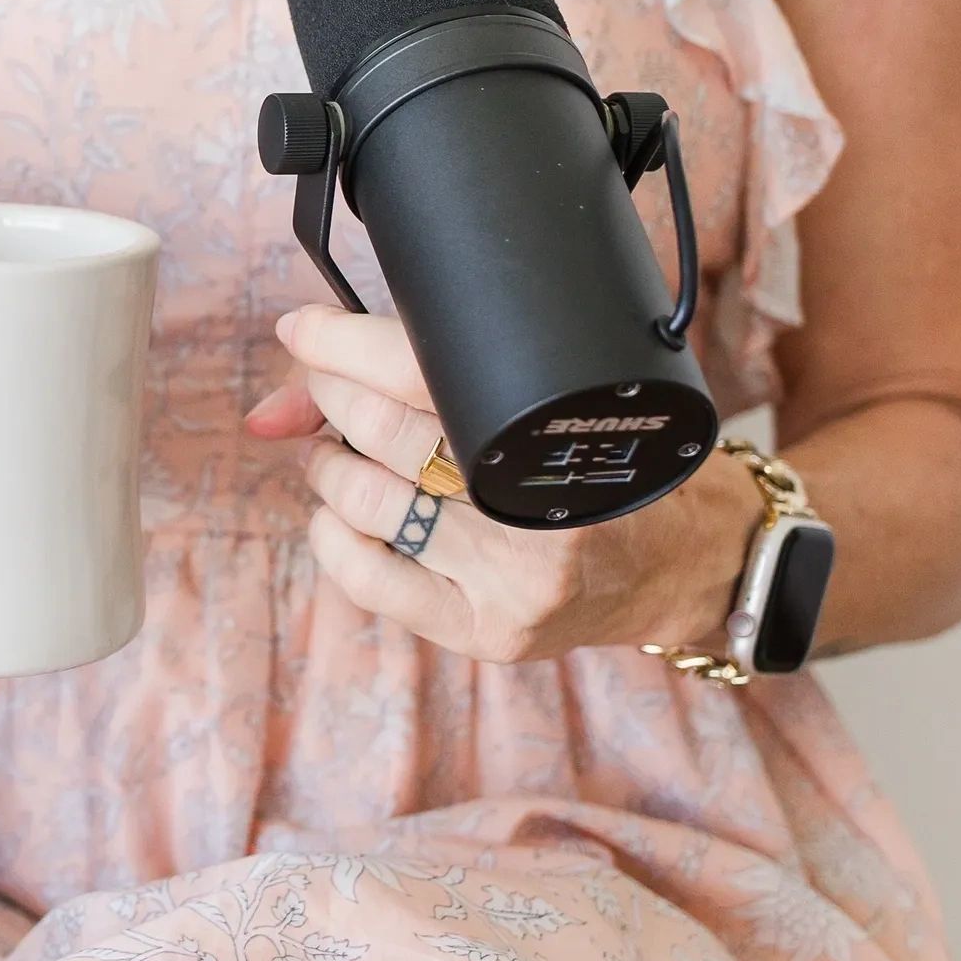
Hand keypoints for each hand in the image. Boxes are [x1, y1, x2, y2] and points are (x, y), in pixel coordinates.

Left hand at [247, 303, 744, 662]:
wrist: (686, 562)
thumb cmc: (603, 461)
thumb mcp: (543, 396)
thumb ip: (417, 380)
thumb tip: (273, 405)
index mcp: (563, 426)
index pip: (421, 373)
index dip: (342, 345)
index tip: (304, 328)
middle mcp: (540, 508)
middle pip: (384, 433)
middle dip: (331, 395)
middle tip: (326, 383)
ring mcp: (512, 580)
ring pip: (364, 501)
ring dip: (326, 464)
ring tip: (339, 450)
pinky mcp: (486, 632)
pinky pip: (365, 578)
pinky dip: (333, 534)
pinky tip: (349, 514)